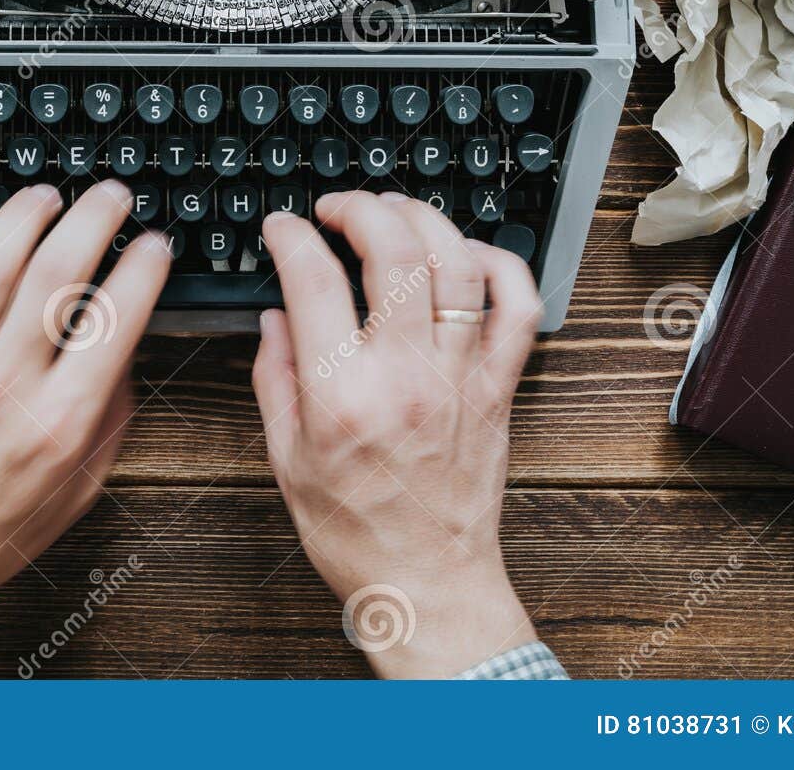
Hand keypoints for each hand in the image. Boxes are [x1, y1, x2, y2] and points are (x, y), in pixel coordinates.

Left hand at [0, 181, 169, 676]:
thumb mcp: (80, 487)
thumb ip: (110, 415)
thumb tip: (125, 347)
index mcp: (60, 421)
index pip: (116, 318)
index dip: (144, 267)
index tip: (154, 246)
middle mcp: (4, 386)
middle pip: (56, 272)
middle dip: (94, 217)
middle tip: (110, 196)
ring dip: (26, 214)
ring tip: (47, 197)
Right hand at [253, 191, 541, 677]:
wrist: (428, 584)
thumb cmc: (357, 533)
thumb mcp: (286, 459)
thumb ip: (276, 378)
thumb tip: (275, 317)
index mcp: (342, 396)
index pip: (313, 281)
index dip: (290, 237)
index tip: (281, 228)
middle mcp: (406, 378)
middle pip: (394, 254)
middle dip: (359, 209)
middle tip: (337, 208)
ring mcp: (460, 378)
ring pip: (458, 267)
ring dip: (425, 221)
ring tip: (395, 212)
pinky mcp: (498, 388)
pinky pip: (517, 308)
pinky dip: (500, 266)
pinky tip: (467, 256)